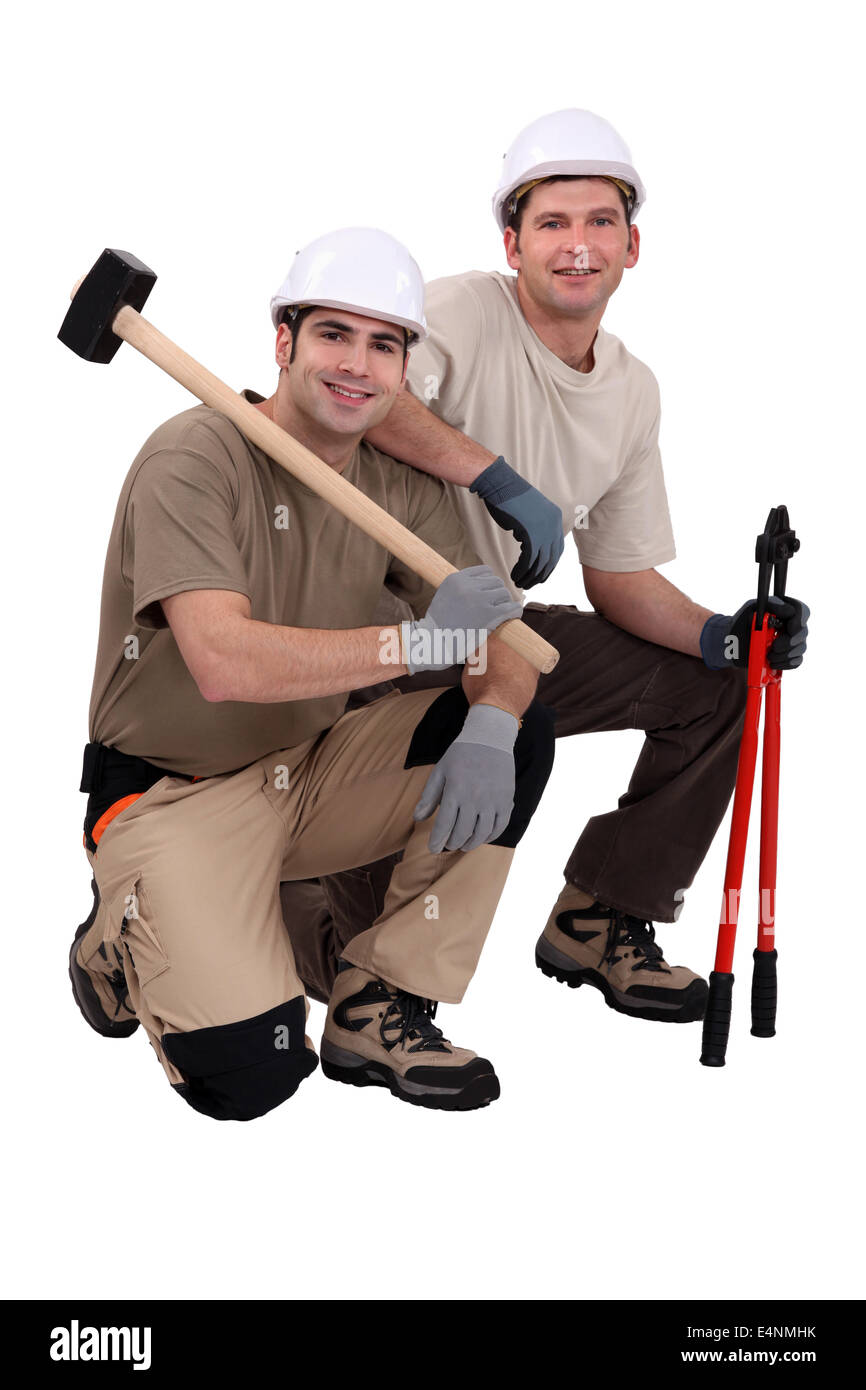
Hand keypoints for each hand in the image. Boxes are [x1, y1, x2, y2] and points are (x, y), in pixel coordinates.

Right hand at [403, 565, 521, 674]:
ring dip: (505, 603)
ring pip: (504, 593)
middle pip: (496, 582)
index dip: (490, 584)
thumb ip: (462, 588)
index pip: (485, 571)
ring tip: (501, 613)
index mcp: (455, 579)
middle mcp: (467, 586)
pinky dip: (515, 611)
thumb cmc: (440, 624)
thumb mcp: (445, 596)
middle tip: (496, 607)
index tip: (489, 595)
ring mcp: (478, 599)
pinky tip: (514, 616)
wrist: (433, 643)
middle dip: (498, 594)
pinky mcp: (488, 615)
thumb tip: (487, 586)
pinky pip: (510, 608)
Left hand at [412, 703, 517, 851]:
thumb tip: (418, 818)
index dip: (437, 841)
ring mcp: (492, 800)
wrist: (490, 738)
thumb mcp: (440, 771)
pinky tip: (481, 838)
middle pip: (462, 832)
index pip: (444, 825)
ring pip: (481, 834)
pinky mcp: (506, 800)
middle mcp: (474, 797)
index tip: (433, 849)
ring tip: (463, 845)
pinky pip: (499, 827)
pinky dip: (490, 837)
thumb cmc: (461, 754)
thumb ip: (428, 796)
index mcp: (455, 790)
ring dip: (470, 844)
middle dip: (452, 843)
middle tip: (448, 845)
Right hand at [469, 457, 563, 587]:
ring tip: (520, 583)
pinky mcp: (530, 533)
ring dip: (529, 576)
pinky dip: (522, 570)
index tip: (540, 575)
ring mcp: (543, 529)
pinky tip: (515, 575)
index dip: (549, 566)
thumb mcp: (529, 512)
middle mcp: (553, 524)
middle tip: (530, 584)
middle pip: (550, 558)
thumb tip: (530, 544)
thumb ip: (535, 528)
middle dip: (540, 574)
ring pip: (540, 562)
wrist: (500, 483)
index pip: (557, 549)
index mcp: (555, 518)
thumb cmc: (509, 496)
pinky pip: (528, 559)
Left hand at [700, 596, 809, 670]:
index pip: (801, 610)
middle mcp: (790, 624)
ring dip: (785, 654)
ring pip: (800, 648)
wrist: (730, 643)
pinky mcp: (787, 655)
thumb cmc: (741, 623)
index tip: (789, 628)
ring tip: (769, 656)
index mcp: (783, 610)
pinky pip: (796, 661)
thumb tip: (788, 610)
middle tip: (775, 646)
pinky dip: (786, 664)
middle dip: (789, 641)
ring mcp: (790, 641)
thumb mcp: (751, 609)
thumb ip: (771, 605)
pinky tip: (773, 663)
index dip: (799, 619)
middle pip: (802, 631)